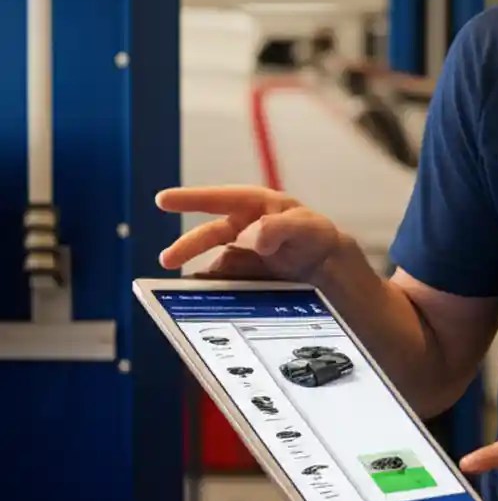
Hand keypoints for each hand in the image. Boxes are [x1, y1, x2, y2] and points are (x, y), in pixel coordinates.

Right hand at [155, 185, 340, 282]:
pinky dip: (218, 290)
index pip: (220, 199)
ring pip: (216, 262)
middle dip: (188, 245)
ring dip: (203, 275)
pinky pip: (227, 282)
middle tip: (167, 260)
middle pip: (211, 234)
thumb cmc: (320, 239)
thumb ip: (280, 228)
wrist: (332, 270)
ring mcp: (245, 254)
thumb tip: (253, 237)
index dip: (191, 198)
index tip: (162, 200)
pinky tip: (213, 302)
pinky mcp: (248, 277)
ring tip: (190, 290)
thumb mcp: (307, 229)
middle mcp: (246, 228)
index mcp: (258, 207)